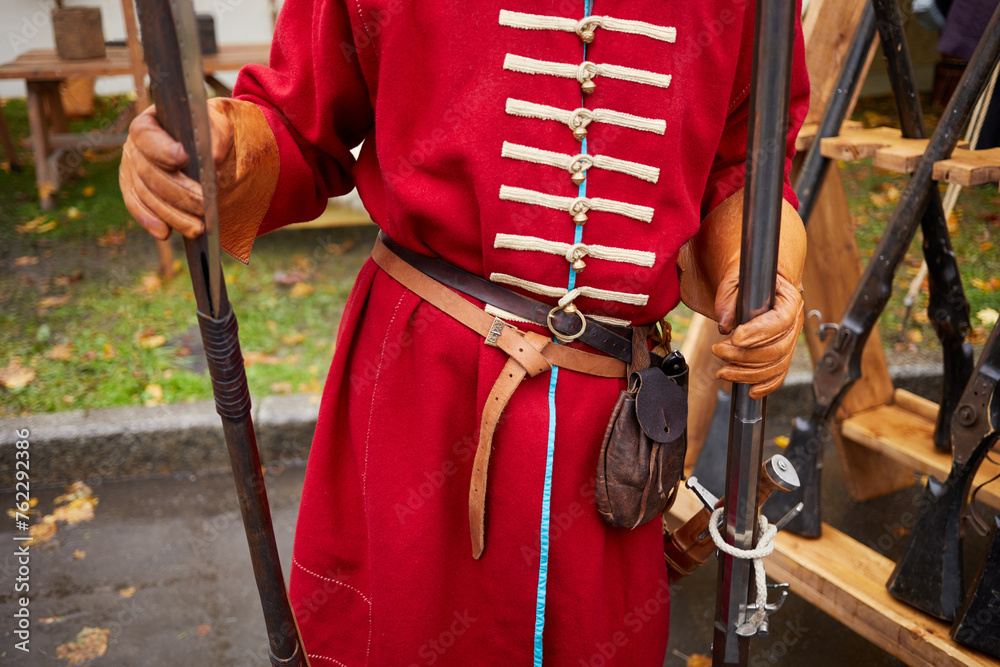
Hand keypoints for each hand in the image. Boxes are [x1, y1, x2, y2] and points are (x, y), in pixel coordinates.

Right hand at [119, 99, 234, 239]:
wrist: (201, 147)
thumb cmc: (207, 133)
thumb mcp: (216, 127)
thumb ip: (214, 138)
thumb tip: (212, 160)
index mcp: (149, 123)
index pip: (148, 137)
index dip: (162, 149)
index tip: (182, 157)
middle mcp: (133, 148)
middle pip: (149, 173)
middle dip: (179, 192)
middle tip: (204, 205)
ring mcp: (130, 171)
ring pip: (146, 196)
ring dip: (172, 214)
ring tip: (198, 228)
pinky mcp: (134, 192)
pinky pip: (137, 208)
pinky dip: (150, 221)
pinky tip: (165, 233)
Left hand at [711, 272, 803, 398]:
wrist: (758, 282)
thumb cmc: (746, 279)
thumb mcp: (734, 279)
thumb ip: (728, 299)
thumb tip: (725, 325)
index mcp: (789, 300)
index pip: (780, 321)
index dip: (759, 333)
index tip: (735, 338)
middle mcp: (794, 322)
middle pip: (777, 349)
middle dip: (744, 356)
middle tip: (717, 351)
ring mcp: (790, 340)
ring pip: (776, 365)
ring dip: (747, 373)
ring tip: (721, 372)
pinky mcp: (782, 353)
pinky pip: (779, 374)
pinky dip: (765, 385)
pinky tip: (749, 391)